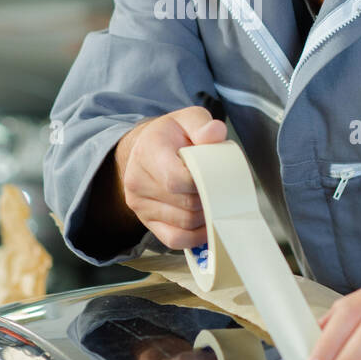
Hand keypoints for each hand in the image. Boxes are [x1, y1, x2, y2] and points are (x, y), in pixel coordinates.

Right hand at [116, 107, 226, 248]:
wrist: (146, 148)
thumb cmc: (171, 135)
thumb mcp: (188, 119)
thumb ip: (203, 124)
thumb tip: (215, 133)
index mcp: (148, 151)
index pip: (176, 180)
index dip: (203, 183)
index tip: (217, 178)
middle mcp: (137, 180)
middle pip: (185, 204)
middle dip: (210, 200)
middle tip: (223, 192)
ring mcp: (140, 204)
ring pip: (183, 224)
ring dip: (205, 218)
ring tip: (215, 204)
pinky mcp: (146, 221)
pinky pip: (174, 239)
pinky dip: (195, 237)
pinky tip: (206, 225)